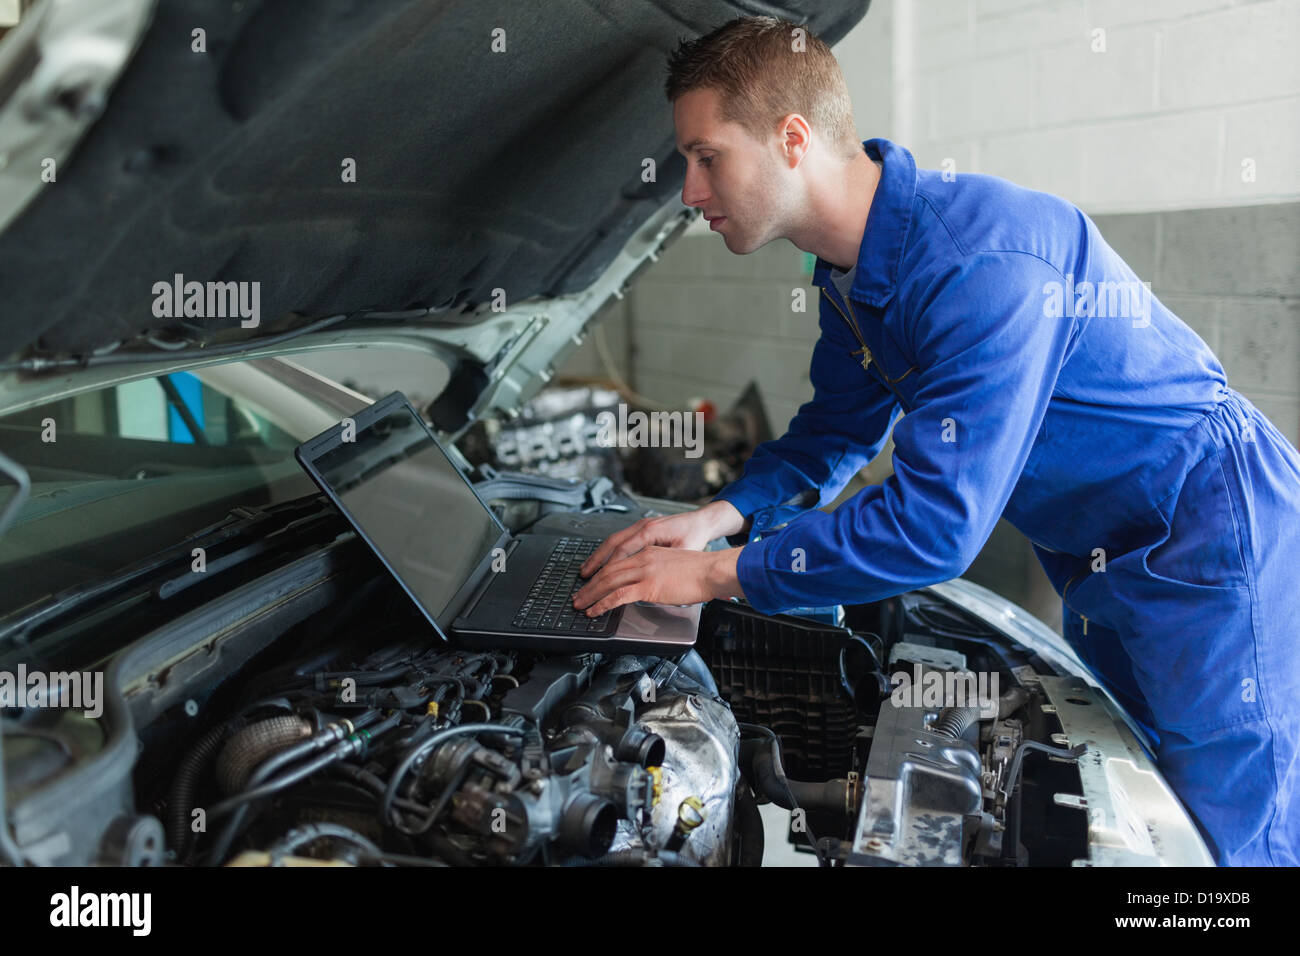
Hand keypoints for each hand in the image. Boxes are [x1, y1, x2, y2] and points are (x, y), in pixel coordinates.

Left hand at [572, 546, 742, 616]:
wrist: (712, 570)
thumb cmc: (701, 571)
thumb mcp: (674, 567)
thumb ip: (659, 574)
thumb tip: (652, 588)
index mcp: (649, 553)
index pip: (617, 562)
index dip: (601, 573)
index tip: (591, 583)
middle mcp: (643, 558)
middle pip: (608, 571)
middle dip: (590, 585)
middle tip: (578, 596)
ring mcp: (644, 571)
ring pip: (608, 582)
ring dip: (591, 595)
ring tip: (580, 605)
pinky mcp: (648, 586)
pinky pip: (618, 595)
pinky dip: (603, 604)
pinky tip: (595, 611)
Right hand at [578, 500, 744, 577]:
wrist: (702, 521)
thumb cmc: (695, 536)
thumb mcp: (684, 551)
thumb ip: (667, 563)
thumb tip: (655, 579)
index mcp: (651, 531)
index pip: (623, 549)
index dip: (609, 566)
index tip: (599, 581)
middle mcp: (641, 526)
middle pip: (611, 544)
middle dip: (596, 562)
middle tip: (583, 579)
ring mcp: (639, 526)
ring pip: (612, 542)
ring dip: (598, 557)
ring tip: (585, 573)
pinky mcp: (640, 530)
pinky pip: (618, 541)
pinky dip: (607, 553)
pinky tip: (600, 564)